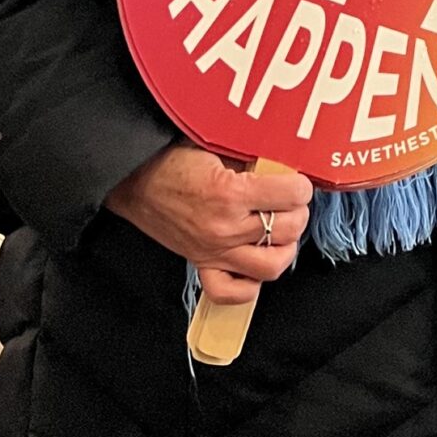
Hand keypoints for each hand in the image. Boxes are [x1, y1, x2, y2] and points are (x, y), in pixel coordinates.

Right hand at [106, 147, 312, 305]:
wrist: (135, 180)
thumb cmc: (172, 160)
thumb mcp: (217, 144)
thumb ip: (252, 156)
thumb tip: (283, 164)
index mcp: (230, 193)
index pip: (291, 195)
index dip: (302, 185)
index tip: (299, 181)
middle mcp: (225, 228)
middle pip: (288, 229)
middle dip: (298, 211)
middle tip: (292, 200)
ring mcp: (214, 251)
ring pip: (271, 266)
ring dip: (285, 248)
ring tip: (283, 230)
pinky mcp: (201, 263)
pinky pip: (231, 292)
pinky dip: (249, 286)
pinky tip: (256, 261)